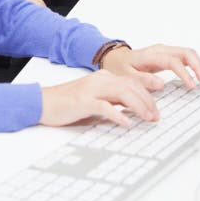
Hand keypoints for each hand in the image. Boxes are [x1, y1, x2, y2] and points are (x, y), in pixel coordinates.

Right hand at [40, 70, 157, 126]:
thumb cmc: (68, 103)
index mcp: (103, 77)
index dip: (146, 95)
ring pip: (121, 93)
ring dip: (138, 106)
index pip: (131, 83)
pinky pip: (104, 106)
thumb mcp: (95, 99)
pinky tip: (126, 122)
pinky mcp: (82, 101)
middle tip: (156, 116)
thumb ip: (112, 100)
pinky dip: (117, 114)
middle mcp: (99, 80)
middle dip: (147, 101)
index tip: (155, 109)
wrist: (43, 103)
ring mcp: (91, 89)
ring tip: (147, 117)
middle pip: (130, 86)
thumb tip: (132, 109)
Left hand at [101, 43, 199, 90]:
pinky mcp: (167, 54)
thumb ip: (143, 81)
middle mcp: (160, 50)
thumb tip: (161, 84)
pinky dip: (193, 64)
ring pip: (187, 52)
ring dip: (198, 64)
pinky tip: (197, 75)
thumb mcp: (127, 77)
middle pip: (185, 52)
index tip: (192, 86)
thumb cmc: (121, 68)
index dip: (185, 73)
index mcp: (150, 55)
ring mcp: (164, 51)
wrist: (116, 59)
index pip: (173, 61)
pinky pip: (184, 56)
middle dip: (198, 66)